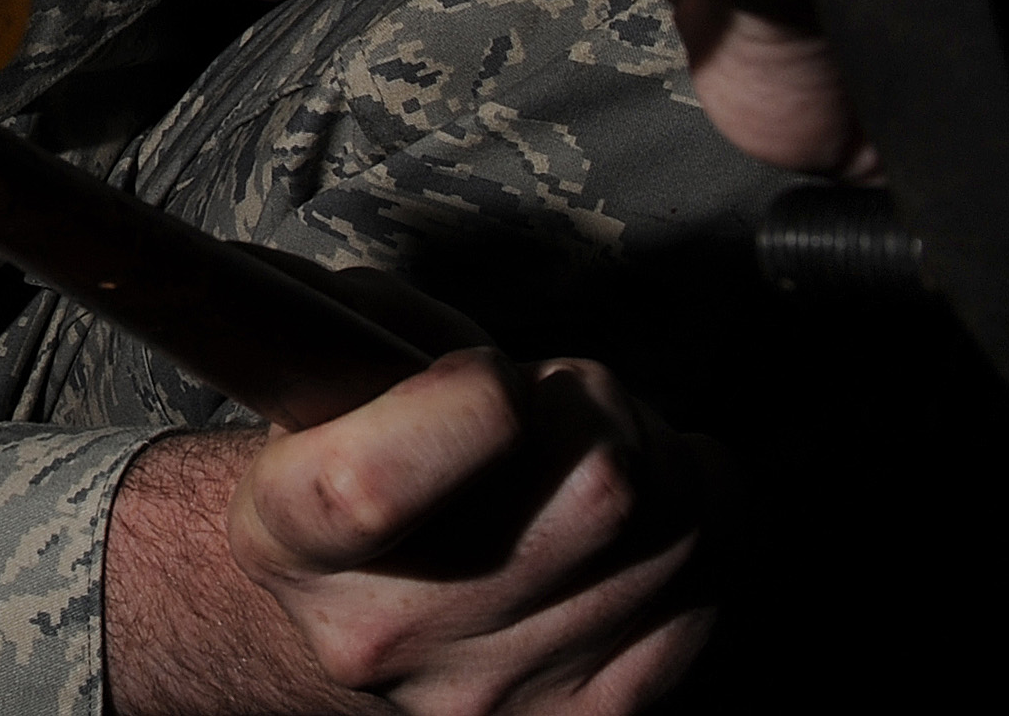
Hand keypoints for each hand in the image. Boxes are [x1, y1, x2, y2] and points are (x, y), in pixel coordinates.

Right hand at [107, 347, 727, 715]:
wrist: (362, 609)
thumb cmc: (357, 457)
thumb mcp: (322, 381)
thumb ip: (376, 331)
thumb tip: (458, 331)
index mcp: (295, 536)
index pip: (375, 487)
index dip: (469, 403)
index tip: (488, 373)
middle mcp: (391, 631)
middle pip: (594, 489)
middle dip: (595, 402)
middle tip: (553, 398)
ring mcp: (499, 688)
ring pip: (675, 525)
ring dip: (655, 451)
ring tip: (591, 446)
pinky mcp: (596, 715)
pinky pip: (712, 573)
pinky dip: (696, 512)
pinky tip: (636, 508)